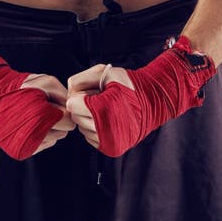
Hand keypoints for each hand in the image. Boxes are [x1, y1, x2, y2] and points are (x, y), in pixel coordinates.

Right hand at [19, 72, 76, 154]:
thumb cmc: (20, 87)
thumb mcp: (46, 82)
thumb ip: (63, 95)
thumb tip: (72, 109)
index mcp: (42, 116)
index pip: (69, 121)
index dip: (64, 111)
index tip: (56, 104)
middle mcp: (35, 134)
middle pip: (63, 132)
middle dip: (59, 121)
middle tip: (46, 109)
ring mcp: (28, 144)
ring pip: (54, 138)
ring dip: (50, 128)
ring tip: (36, 115)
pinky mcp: (22, 150)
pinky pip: (43, 144)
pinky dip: (41, 135)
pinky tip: (30, 123)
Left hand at [64, 40, 216, 156]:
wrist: (153, 101)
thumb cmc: (129, 84)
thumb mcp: (105, 73)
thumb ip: (82, 78)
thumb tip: (68, 91)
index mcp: (102, 109)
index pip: (72, 104)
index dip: (80, 95)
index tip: (92, 92)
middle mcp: (104, 129)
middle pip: (76, 117)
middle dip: (83, 107)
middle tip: (99, 99)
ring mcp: (108, 141)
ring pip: (82, 129)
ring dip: (88, 118)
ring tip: (105, 108)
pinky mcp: (111, 148)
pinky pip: (91, 137)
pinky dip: (95, 128)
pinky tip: (108, 119)